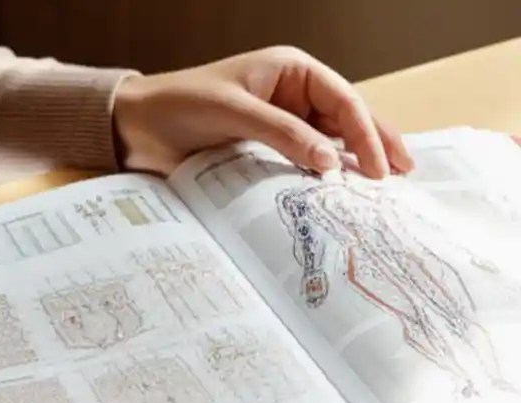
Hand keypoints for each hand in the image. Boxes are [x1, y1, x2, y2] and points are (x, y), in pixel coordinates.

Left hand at [113, 46, 414, 178]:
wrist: (135, 127)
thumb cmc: (179, 105)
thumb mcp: (233, 113)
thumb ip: (282, 134)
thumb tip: (330, 161)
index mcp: (291, 71)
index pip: (343, 99)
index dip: (366, 132)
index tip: (380, 167)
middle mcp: (292, 94)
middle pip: (346, 120)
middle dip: (375, 145)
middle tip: (403, 175)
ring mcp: (280, 123)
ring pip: (329, 142)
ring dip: (353, 164)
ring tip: (382, 190)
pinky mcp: (264, 150)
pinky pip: (303, 162)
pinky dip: (322, 177)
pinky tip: (339, 194)